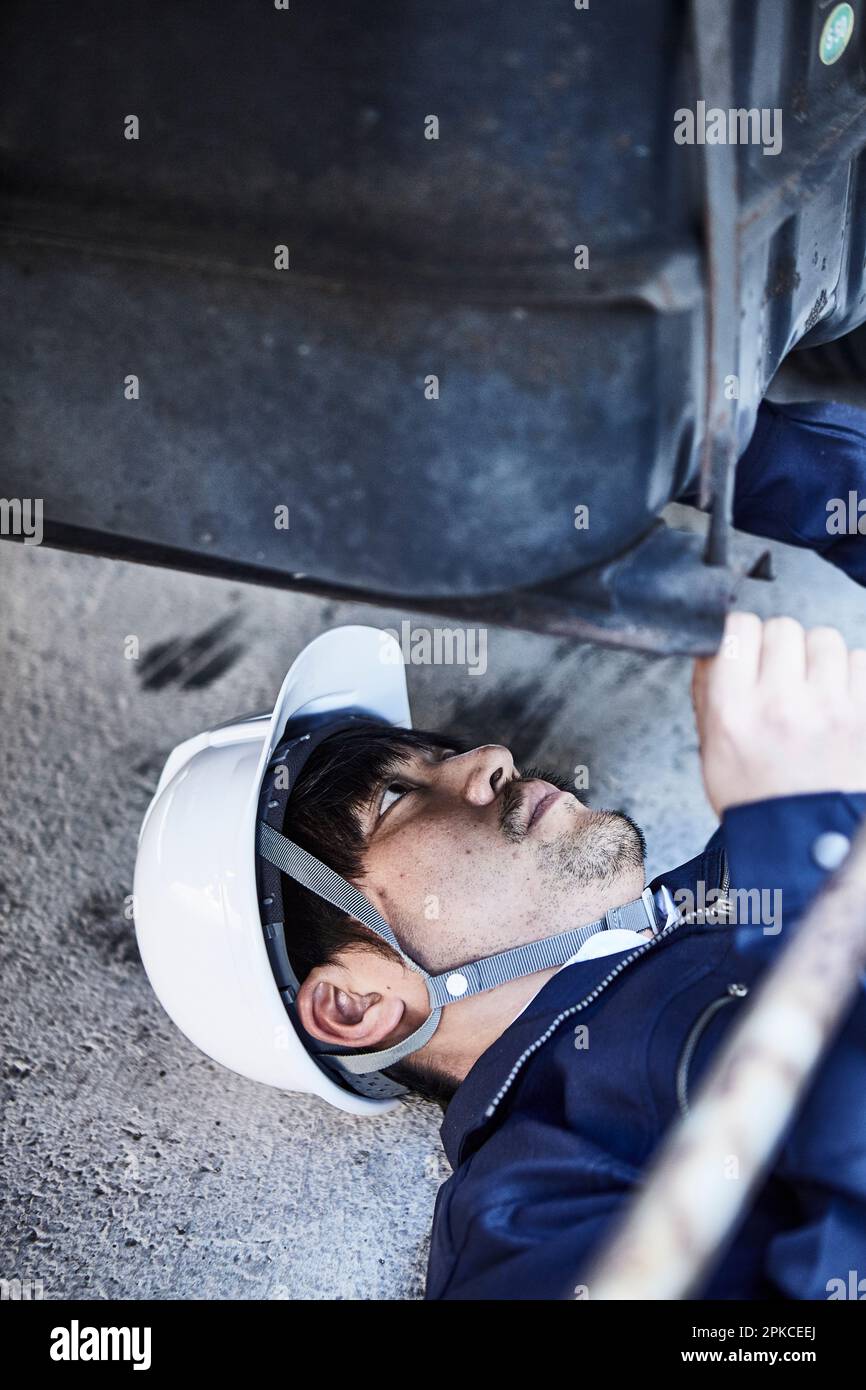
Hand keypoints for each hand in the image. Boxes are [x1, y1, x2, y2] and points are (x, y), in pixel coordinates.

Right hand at [691, 612, 865, 815]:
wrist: (803, 841)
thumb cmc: (755, 798)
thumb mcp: (711, 746)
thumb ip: (709, 690)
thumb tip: (715, 643)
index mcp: (734, 711)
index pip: (738, 628)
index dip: (742, 634)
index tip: (746, 649)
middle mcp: (781, 704)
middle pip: (784, 627)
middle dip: (780, 646)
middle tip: (780, 675)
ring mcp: (830, 709)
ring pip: (825, 639)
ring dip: (817, 657)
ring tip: (812, 688)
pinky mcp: (865, 717)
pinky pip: (861, 661)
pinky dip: (850, 674)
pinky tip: (837, 699)